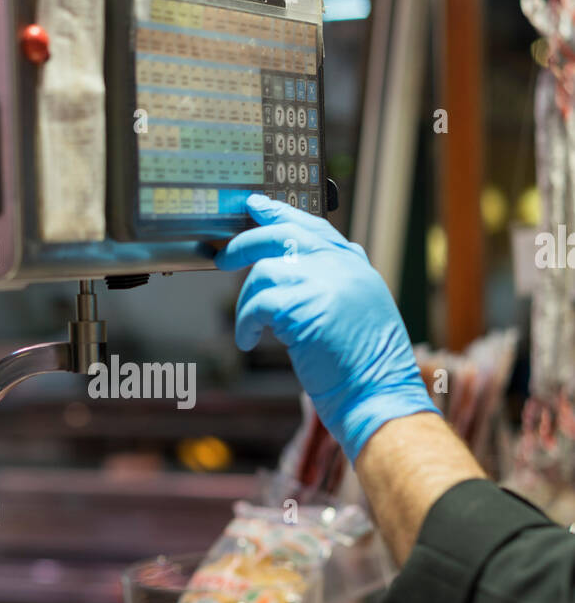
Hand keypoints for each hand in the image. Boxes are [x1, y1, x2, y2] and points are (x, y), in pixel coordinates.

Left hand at [215, 194, 438, 462]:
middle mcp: (343, 268)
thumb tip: (297, 269)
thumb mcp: (359, 312)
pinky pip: (258, 304)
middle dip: (247, 242)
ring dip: (247, 302)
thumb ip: (336, 283)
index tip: (256, 207)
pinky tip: (247, 341)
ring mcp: (326, 284)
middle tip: (223, 258)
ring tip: (250, 329)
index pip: (313, 227)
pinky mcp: (305, 308)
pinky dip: (246, 323)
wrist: (378, 396)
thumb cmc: (365, 368)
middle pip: (284, 235)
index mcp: (355, 267)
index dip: (281, 214)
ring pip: (266, 271)